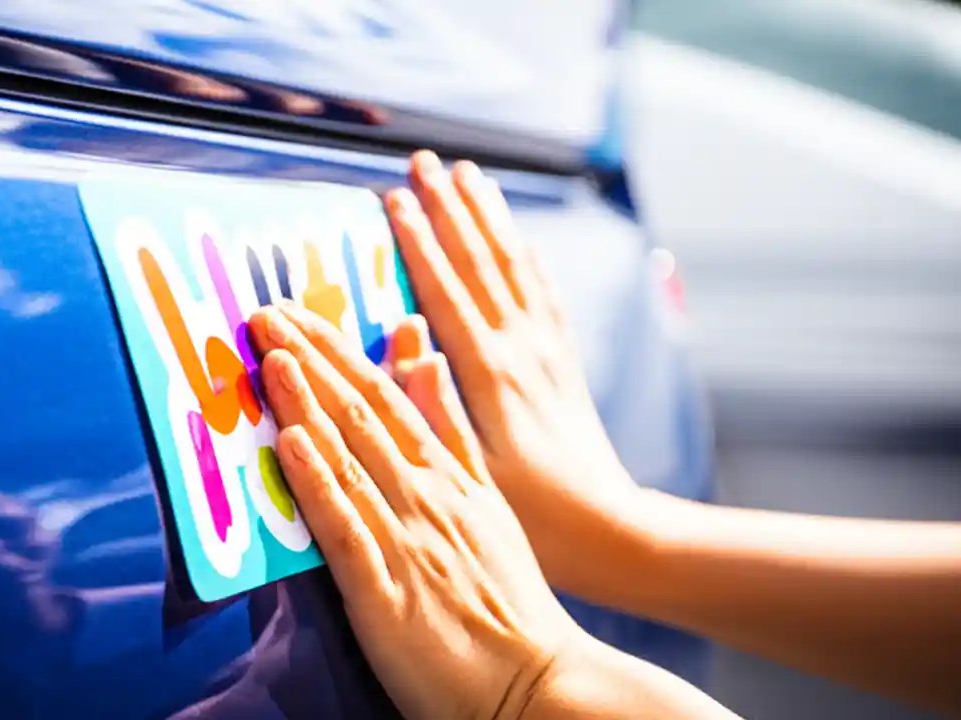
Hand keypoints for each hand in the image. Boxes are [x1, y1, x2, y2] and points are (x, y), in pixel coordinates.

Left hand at [247, 303, 585, 719]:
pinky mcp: (386, 590)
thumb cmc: (507, 601)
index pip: (383, 396)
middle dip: (309, 358)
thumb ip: (451, 431)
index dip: (337, 352)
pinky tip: (292, 442)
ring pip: (350, 457)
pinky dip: (319, 482)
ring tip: (270, 353)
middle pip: (359, 413)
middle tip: (263, 312)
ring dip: (306, 402)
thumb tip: (425, 360)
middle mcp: (425, 495)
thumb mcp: (488, 500)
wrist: (539, 683)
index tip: (297, 313)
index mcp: (446, 476)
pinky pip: (347, 527)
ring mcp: (407, 539)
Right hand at [384, 151, 647, 601]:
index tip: (393, 198)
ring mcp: (548, 355)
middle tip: (424, 161)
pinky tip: (522, 240)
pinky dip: (529, 258)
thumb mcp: (476, 470)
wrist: (613, 534)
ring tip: (470, 175)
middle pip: (482, 262)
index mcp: (492, 374)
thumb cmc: (536, 517)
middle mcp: (524, 351)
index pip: (448, 291)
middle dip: (451, 208)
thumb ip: (438, 405)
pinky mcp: (563, 367)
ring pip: (515, 267)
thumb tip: (407, 341)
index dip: (419, 242)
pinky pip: (545, 295)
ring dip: (490, 218)